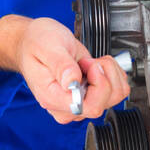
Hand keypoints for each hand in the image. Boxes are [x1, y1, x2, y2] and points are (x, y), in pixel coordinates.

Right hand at [14, 17, 130, 123]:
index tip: (88, 65)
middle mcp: (68, 105)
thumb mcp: (47, 47)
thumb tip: (73, 82)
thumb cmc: (36, 44)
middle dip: (103, 74)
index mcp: (54, 98)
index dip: (97, 83)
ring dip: (109, 73)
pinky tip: (96, 65)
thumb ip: (61, 65)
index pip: (89, 107)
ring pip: (114, 96)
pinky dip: (112, 73)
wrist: (34, 42)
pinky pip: (116, 89)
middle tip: (87, 61)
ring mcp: (80, 101)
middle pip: (104, 103)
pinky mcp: (90, 94)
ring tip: (91, 62)